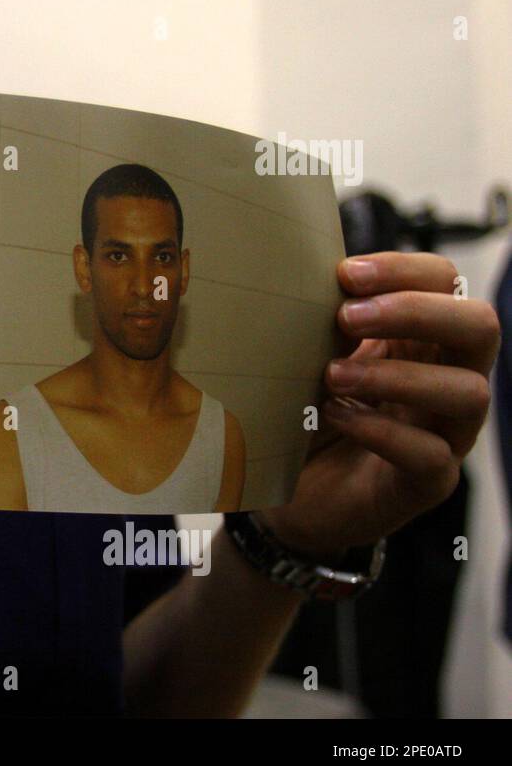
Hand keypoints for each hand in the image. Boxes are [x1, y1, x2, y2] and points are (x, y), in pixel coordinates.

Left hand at [262, 251, 498, 557]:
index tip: (345, 274)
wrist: (286, 494)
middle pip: (479, 327)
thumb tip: (301, 274)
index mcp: (420, 338)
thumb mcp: (308, 358)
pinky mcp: (426, 482)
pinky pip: (430, 453)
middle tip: (347, 317)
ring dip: (398, 375)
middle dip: (415, 311)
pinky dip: (380, 430)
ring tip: (333, 375)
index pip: (446, 283)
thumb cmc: (305, 416)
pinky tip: (337, 417)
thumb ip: (320, 321)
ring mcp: (445, 433)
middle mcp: (447, 380)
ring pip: (468, 392)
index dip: (404, 270)